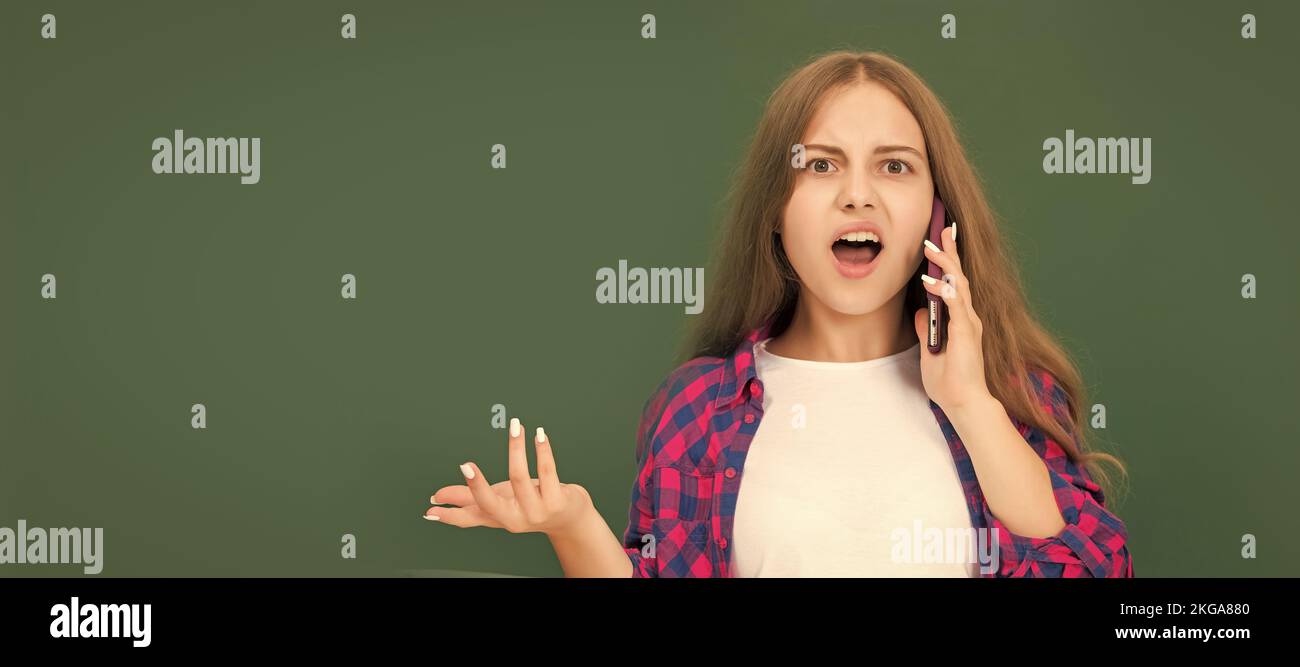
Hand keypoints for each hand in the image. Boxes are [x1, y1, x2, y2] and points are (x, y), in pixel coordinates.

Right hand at [425, 418, 593, 536]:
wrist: (571, 520)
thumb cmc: (532, 505)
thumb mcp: (500, 502)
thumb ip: (470, 498)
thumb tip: (437, 498)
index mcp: (497, 518)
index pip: (468, 519)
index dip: (449, 514)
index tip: (433, 504)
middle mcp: (515, 519)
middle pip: (490, 503)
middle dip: (477, 485)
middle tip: (466, 465)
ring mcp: (536, 511)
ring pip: (519, 477)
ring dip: (516, 448)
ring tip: (515, 427)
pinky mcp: (557, 501)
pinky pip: (547, 471)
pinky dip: (541, 450)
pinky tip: (538, 435)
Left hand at [913, 222, 992, 414]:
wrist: (963, 403)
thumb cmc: (949, 381)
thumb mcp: (930, 350)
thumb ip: (927, 329)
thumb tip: (920, 311)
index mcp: (960, 319)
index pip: (954, 283)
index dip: (948, 260)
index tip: (940, 238)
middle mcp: (968, 317)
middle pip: (959, 277)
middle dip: (948, 252)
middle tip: (939, 229)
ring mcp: (970, 325)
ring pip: (959, 286)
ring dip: (945, 265)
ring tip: (931, 247)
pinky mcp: (967, 335)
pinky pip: (957, 309)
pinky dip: (948, 293)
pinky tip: (937, 281)